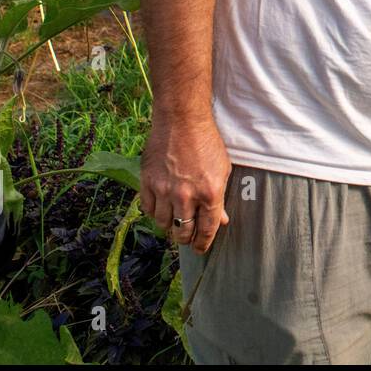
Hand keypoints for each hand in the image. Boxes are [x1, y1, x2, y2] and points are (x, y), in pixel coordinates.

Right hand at [140, 113, 231, 253]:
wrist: (181, 121)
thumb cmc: (206, 143)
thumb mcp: (222, 170)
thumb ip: (220, 198)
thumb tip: (221, 221)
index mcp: (210, 193)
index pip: (207, 229)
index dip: (204, 243)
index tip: (201, 249)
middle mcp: (186, 195)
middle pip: (183, 232)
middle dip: (187, 239)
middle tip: (188, 237)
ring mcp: (164, 190)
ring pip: (164, 224)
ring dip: (170, 226)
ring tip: (175, 221)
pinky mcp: (147, 182)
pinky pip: (148, 209)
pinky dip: (155, 213)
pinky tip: (162, 208)